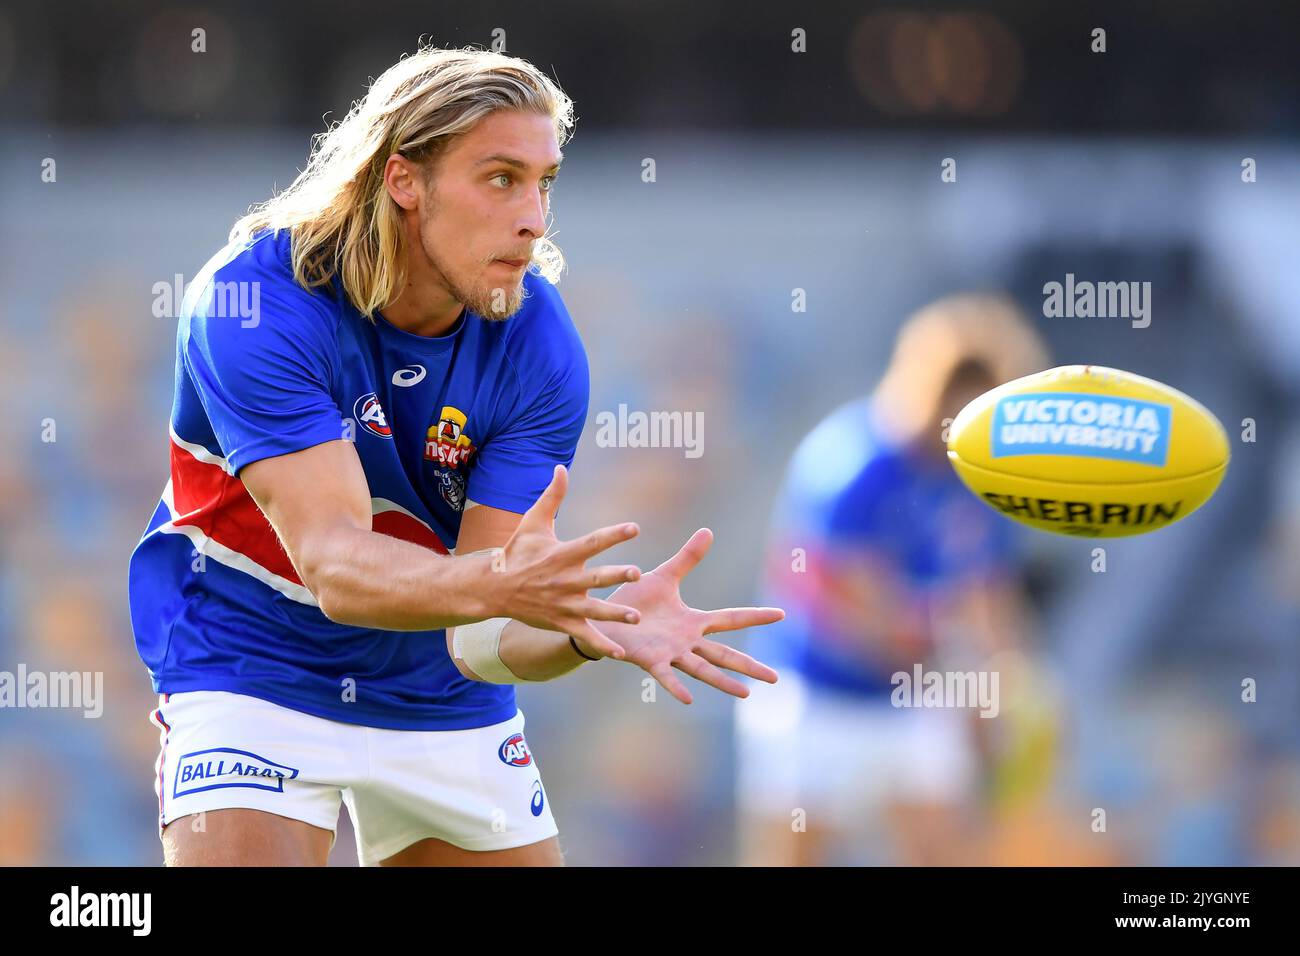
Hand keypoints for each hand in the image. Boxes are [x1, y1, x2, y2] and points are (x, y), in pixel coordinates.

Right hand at [495, 464, 641, 658]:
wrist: (494, 588)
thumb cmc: (518, 552)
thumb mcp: (533, 522)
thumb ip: (552, 496)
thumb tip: (561, 468)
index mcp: (562, 554)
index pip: (592, 543)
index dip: (613, 535)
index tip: (634, 528)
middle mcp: (565, 580)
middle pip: (595, 578)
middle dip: (615, 576)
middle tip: (636, 573)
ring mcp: (564, 604)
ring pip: (594, 610)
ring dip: (615, 614)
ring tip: (636, 616)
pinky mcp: (562, 622)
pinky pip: (584, 635)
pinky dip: (601, 645)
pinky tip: (620, 652)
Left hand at [575, 528, 783, 703]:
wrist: (602, 618)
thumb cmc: (634, 602)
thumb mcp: (665, 576)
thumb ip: (687, 558)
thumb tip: (708, 531)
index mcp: (693, 622)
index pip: (731, 618)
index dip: (756, 616)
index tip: (782, 614)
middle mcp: (687, 641)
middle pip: (725, 654)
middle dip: (750, 666)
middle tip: (776, 678)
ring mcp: (670, 653)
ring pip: (702, 669)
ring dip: (724, 681)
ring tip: (746, 694)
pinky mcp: (649, 660)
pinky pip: (665, 675)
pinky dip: (676, 686)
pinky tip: (689, 699)